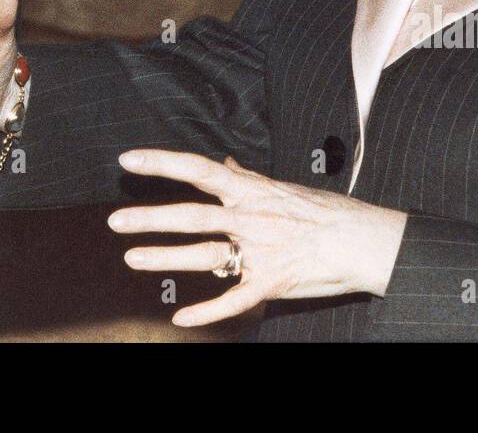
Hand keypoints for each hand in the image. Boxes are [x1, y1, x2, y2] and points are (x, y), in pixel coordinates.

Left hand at [109, 149, 407, 327]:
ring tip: (132, 258)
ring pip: (204, 256)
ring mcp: (259, 252)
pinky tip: (180, 318)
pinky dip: (206, 312)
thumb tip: (226, 162)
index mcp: (252, 190)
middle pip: (191, 216)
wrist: (363, 241)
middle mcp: (250, 217)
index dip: (162, 162)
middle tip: (114, 220)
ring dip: (164, 258)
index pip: (200, 169)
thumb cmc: (325, 211)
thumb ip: (248, 178)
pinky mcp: (271, 283)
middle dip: (150, 218)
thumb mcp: (283, 187)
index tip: (129, 159)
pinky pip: (232, 300)